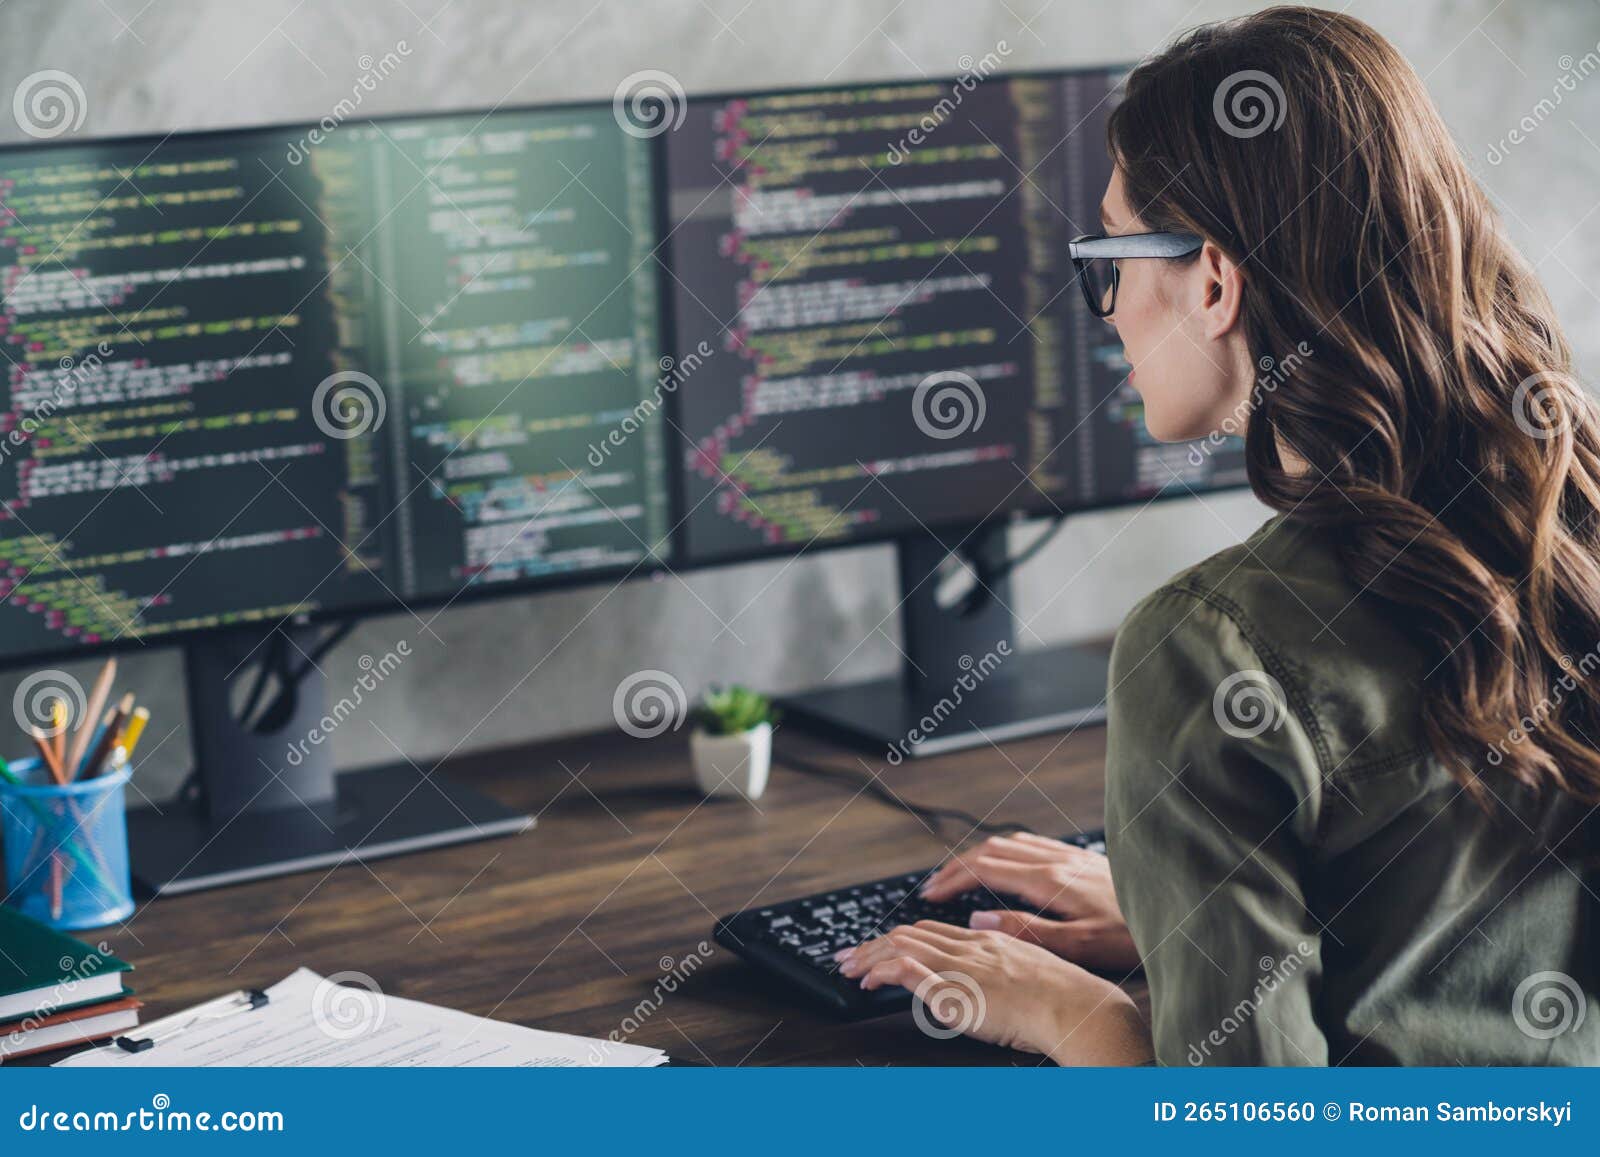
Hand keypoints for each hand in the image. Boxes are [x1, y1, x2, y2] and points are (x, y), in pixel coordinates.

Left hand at [835, 921, 1151, 1064]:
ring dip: (870, 956)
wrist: (1077, 1008)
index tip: (880, 947)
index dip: (901, 938)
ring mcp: (963, 964)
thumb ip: (1001, 970)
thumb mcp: (1028, 975)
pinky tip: (869, 979)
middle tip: (848, 956)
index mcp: (989, 941)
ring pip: (903, 946)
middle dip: (874, 944)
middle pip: (910, 934)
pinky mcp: (956, 987)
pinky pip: (909, 970)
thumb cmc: (1065, 1001)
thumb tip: (981, 978)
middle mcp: (972, 946)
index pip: (932, 931)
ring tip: (849, 968)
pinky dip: (884, 971)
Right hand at [919, 832, 1139, 971]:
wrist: (1175, 912)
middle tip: (934, 886)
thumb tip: (980, 919)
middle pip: (991, 850)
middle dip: (957, 866)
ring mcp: (1069, 855)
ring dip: (979, 855)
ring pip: (1010, 843)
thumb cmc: (1132, 935)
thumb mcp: (1077, 945)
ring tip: (961, 874)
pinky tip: (1007, 862)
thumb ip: (1026, 931)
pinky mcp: (1082, 858)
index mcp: (1049, 880)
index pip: (985, 869)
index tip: (930, 894)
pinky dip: (1006, 850)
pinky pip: (1032, 843)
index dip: (952, 880)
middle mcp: (1056, 859)